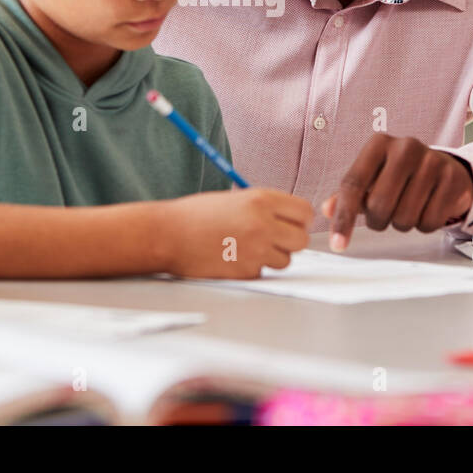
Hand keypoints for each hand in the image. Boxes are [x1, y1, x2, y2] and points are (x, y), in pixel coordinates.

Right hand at [160, 187, 311, 278]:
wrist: (167, 234)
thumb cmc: (196, 215)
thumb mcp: (236, 199)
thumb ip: (265, 208)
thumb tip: (293, 220)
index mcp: (261, 200)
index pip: (305, 212)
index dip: (299, 220)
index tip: (289, 223)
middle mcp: (263, 224)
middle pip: (302, 239)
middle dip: (290, 241)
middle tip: (273, 239)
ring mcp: (255, 250)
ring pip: (286, 260)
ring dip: (272, 257)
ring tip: (248, 247)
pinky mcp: (245, 271)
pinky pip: (263, 272)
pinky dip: (253, 268)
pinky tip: (233, 258)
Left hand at [324, 133, 472, 250]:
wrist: (445, 169)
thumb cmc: (401, 176)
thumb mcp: (372, 178)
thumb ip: (348, 194)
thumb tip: (327, 209)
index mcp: (378, 144)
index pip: (353, 184)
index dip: (343, 217)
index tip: (338, 243)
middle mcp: (405, 147)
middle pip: (378, 204)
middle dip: (378, 220)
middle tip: (384, 215)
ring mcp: (432, 161)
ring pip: (404, 217)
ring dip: (402, 224)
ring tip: (407, 208)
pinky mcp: (452, 179)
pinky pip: (430, 221)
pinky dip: (425, 224)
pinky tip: (427, 208)